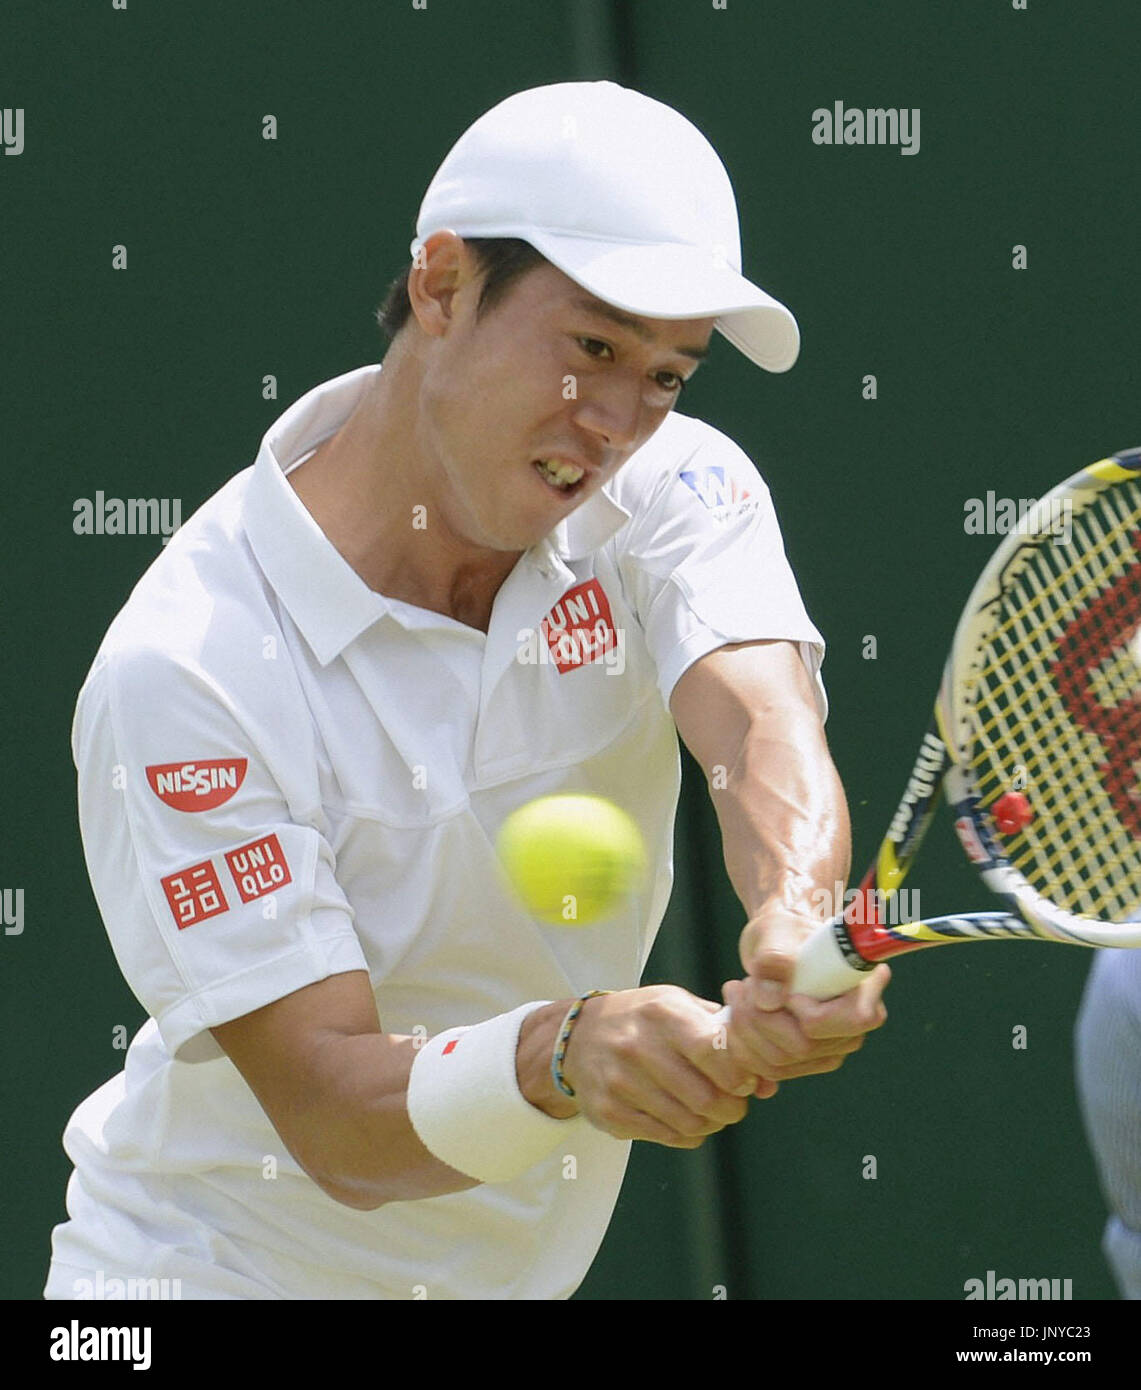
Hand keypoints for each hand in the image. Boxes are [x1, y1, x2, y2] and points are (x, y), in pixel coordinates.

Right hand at [559, 985, 760, 1148]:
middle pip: (706, 1098)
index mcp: (662, 1013)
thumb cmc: (642, 1019)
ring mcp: (621, 1082)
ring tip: (710, 1111)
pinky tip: (684, 1118)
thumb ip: (725, 1035)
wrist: (578, 1037)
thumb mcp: (679, 1006)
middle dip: (733, 1108)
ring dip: (712, 1124)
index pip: (715, 1052)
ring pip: (689, 1123)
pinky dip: (687, 1134)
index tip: (745, 1080)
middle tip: (734, 1104)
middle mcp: (638, 1046)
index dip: (740, 1074)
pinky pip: (667, 1137)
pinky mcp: (610, 1112)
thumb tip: (768, 1083)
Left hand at [725, 907, 889, 1095]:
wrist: (775, 944)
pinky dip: (741, 1045)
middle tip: (739, 985)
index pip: (851, 1021)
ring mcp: (830, 1047)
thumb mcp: (776, 930)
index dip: (810, 1012)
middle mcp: (853, 1026)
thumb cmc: (783, 931)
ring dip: (744, 1030)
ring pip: (780, 1063)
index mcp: (864, 988)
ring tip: (736, 993)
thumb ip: (774, 955)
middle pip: (804, 1048)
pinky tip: (734, 1014)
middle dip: (759, 1018)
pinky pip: (768, 1070)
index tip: (784, 988)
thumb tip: (770, 999)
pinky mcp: (804, 1061)